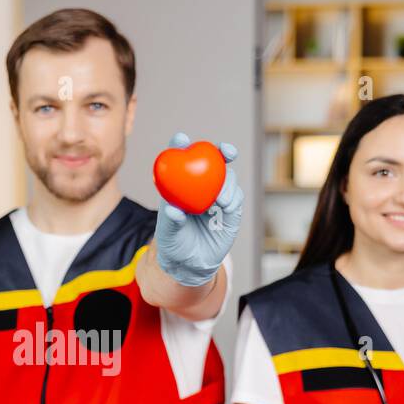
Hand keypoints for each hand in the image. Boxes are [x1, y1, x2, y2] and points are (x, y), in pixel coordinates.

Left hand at [154, 132, 243, 286]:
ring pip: (228, 179)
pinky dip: (233, 198)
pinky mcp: (231, 212)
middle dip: (223, 151)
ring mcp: (218, 197)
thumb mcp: (168, 235)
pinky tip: (226, 206)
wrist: (190, 264)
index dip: (181, 145)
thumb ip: (171, 222)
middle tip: (226, 151)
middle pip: (214, 162)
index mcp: (181, 185)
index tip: (181, 139)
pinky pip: (236, 199)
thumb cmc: (173, 244)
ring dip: (228, 183)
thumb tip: (174, 211)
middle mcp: (202, 186)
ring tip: (220, 200)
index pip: (181, 159)